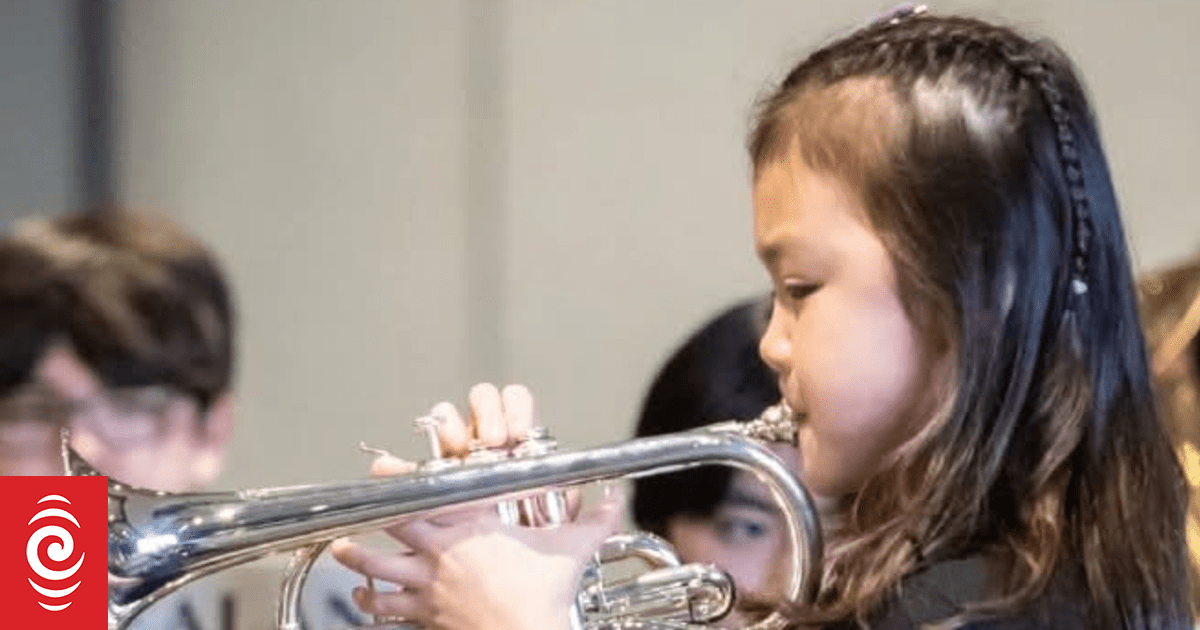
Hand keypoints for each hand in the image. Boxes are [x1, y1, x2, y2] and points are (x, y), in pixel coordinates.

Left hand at [331, 383, 622, 628]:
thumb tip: (616, 501)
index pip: (431, 496)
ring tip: (341, 550)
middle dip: (369, 514)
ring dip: (358, 560)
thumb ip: (594, 522)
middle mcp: (444, 555)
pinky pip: (389, 610)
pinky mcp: (427, 616)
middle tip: (350, 505)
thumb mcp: (570, 551)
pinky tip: (364, 599)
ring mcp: (430, 587)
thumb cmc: (542, 596)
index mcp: (473, 529)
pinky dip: (372, 603)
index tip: (382, 466)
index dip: (400, 480)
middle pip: (393, 527)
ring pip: (380, 569)